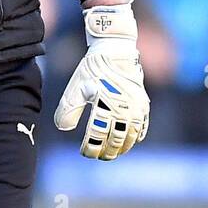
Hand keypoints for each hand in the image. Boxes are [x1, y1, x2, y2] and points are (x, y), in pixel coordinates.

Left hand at [54, 0, 149, 159]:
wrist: (115, 51)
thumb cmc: (91, 71)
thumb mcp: (75, 89)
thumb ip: (67, 110)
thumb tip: (64, 129)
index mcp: (104, 106)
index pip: (97, 136)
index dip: (90, 148)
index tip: (84, 153)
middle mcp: (123, 109)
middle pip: (115, 140)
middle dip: (106, 152)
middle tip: (98, 156)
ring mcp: (136, 108)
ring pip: (130, 137)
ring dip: (122, 148)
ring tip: (112, 153)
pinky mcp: (143, 105)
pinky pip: (142, 128)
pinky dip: (135, 138)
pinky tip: (128, 143)